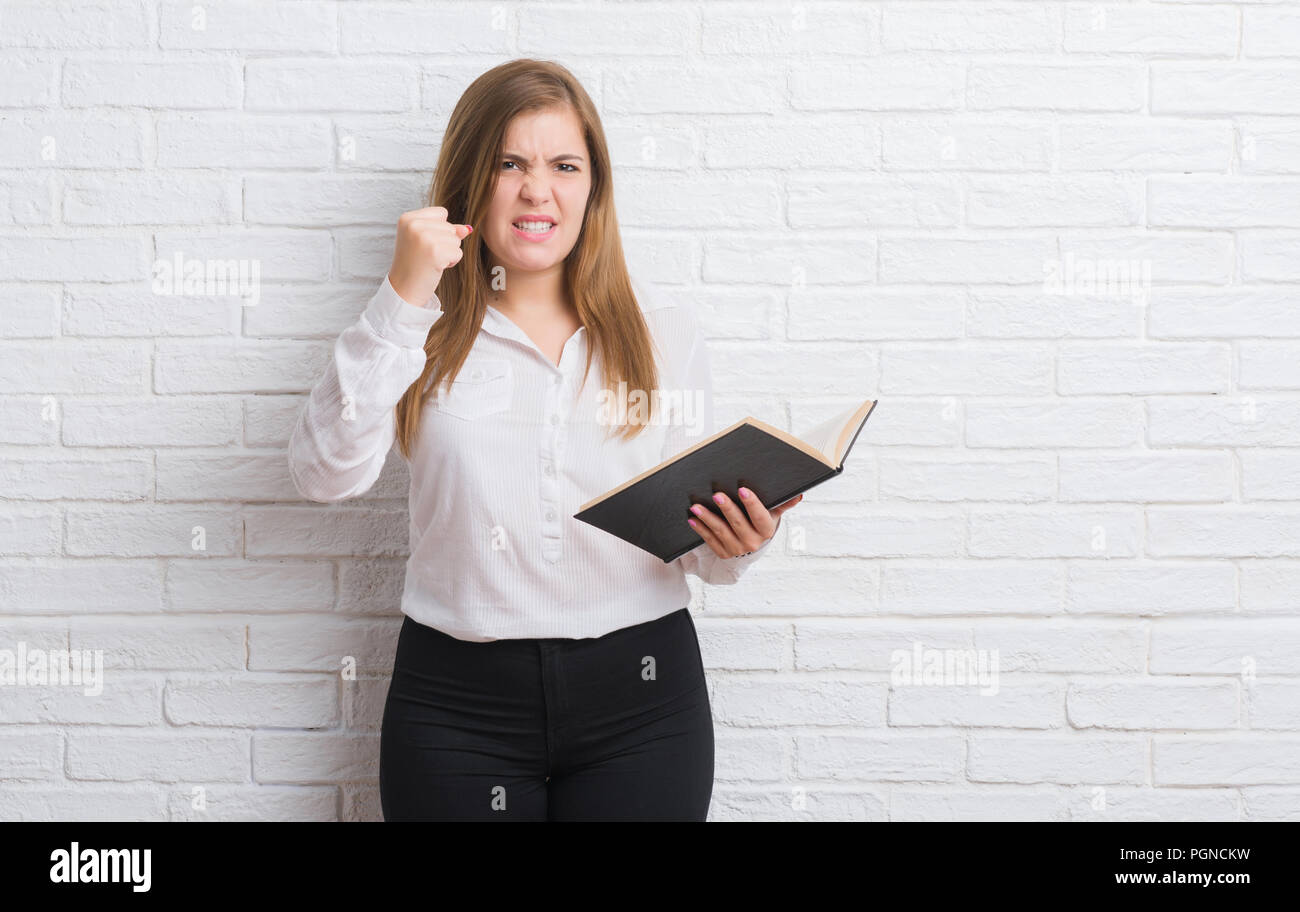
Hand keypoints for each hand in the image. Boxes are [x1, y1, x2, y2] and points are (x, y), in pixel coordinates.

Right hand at [387, 206, 473, 307]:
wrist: (403, 290)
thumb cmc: (414, 265)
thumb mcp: (425, 241)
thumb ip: (445, 230)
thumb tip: (467, 229)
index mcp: (408, 218)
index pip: (442, 213)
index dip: (439, 230)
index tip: (423, 244)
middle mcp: (414, 225)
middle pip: (450, 226)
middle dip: (444, 243)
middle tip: (426, 255)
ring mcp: (424, 238)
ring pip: (456, 239)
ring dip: (448, 253)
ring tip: (430, 261)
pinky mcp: (435, 252)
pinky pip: (458, 252)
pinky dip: (451, 262)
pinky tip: (436, 267)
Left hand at [686, 488, 802, 558]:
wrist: (751, 546)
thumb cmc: (761, 523)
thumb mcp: (772, 515)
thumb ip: (783, 504)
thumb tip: (799, 495)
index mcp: (766, 530)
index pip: (759, 516)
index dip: (752, 504)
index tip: (742, 490)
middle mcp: (752, 542)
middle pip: (738, 523)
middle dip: (727, 508)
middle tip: (716, 495)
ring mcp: (736, 549)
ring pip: (721, 531)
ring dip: (708, 518)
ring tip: (697, 507)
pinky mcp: (723, 552)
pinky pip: (710, 539)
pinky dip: (700, 529)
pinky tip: (693, 519)